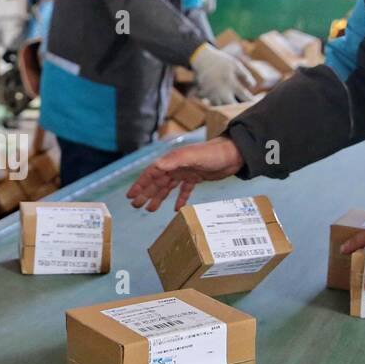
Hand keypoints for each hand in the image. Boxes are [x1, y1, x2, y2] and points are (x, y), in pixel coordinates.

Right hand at [127, 137, 244, 211]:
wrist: (233, 154)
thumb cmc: (213, 153)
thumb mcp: (192, 156)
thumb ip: (174, 161)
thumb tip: (156, 166)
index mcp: (172, 161)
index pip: (151, 173)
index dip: (140, 184)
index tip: (131, 195)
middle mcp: (176, 166)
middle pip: (157, 182)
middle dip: (146, 193)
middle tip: (136, 206)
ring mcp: (186, 172)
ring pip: (168, 187)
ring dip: (158, 198)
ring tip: (150, 209)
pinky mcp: (196, 178)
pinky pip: (184, 190)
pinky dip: (179, 199)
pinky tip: (176, 209)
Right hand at [190, 43, 255, 105]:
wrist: (203, 60)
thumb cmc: (221, 62)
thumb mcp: (235, 65)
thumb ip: (245, 75)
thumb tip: (253, 85)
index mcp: (230, 82)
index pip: (243, 96)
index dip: (250, 100)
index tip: (253, 102)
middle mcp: (221, 90)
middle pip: (232, 105)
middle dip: (238, 107)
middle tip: (243, 107)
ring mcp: (212, 93)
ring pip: (221, 107)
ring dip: (227, 107)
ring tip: (232, 105)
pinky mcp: (205, 95)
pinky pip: (212, 104)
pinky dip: (217, 104)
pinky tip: (222, 101)